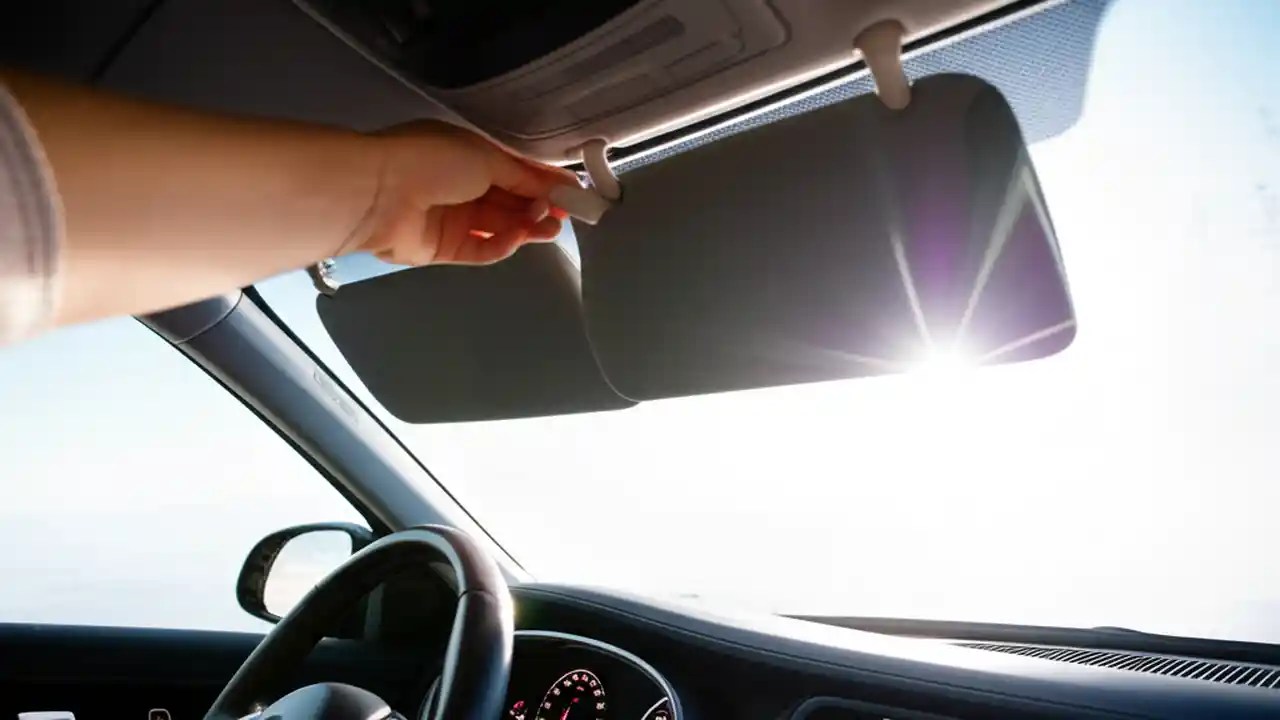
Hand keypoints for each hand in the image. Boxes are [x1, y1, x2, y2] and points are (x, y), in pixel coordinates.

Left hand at [350, 121, 574, 265]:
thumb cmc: (432, 160)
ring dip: (526, 226)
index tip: (576, 191)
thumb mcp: (484, 157)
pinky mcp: (444, 248)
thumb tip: (557, 186)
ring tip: (551, 228)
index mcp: (467, 154)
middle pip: (510, 200)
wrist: (378, 192)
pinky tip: (518, 239)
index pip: (515, 170)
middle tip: (568, 214)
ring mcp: (452, 218)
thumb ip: (523, 176)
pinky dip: (501, 245)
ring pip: (498, 226)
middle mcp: (461, 185)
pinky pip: (480, 249)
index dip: (545, 181)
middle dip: (540, 206)